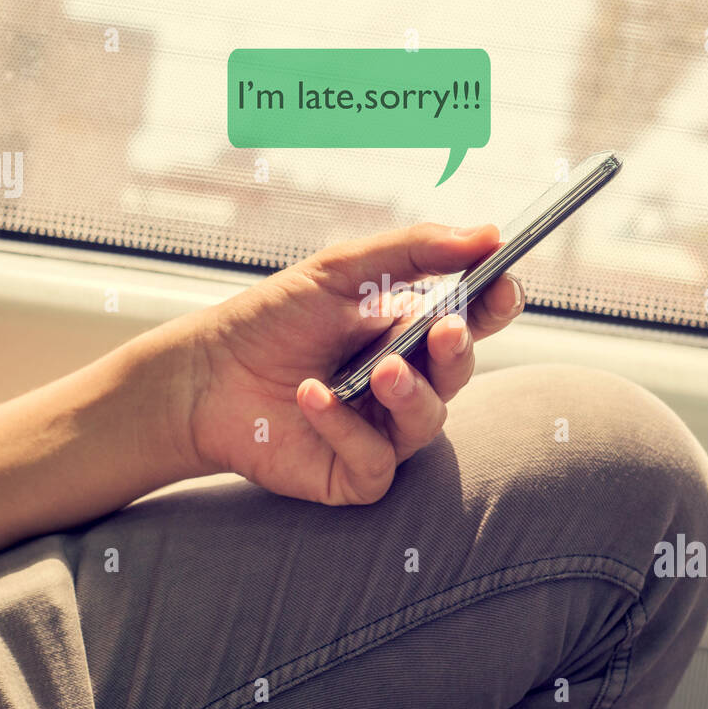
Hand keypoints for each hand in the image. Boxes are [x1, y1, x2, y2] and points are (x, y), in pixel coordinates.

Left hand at [167, 223, 525, 504]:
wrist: (204, 375)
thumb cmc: (273, 320)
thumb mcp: (341, 270)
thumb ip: (414, 251)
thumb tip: (487, 235)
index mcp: (410, 332)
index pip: (471, 320)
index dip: (495, 306)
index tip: (503, 286)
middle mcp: (405, 384)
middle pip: (457, 372)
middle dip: (457, 352)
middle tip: (443, 330)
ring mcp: (382, 431)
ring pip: (427, 421)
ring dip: (408, 393)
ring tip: (379, 370)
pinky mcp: (353, 474)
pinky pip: (377, 462)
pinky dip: (347, 428)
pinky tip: (313, 396)